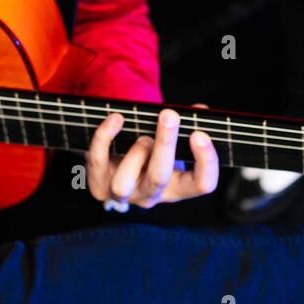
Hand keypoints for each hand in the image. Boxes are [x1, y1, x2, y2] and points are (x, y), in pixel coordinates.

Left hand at [85, 105, 217, 208]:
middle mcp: (151, 194)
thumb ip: (187, 125)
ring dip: (134, 152)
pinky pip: (98, 161)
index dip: (206, 162)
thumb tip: (199, 109)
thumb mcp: (170, 142)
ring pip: (123, 183)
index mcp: (177, 186)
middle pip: (160, 178)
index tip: (200, 134)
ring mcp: (124, 194)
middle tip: (170, 115)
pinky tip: (116, 118)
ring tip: (143, 135)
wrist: (117, 164)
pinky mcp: (99, 186)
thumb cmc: (150, 151)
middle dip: (165, 144)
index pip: (202, 184)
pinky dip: (105, 137)